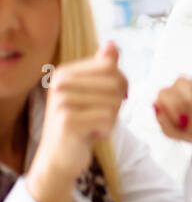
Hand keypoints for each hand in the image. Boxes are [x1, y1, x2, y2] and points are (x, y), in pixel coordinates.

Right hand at [27, 43, 127, 201]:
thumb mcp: (94, 93)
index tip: (111, 98)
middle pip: (116, 85)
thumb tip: (112, 45)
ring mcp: (61, 102)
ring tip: (93, 125)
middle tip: (99, 116)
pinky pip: (107, 119)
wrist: (60, 157)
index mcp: (65, 72)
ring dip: (111, 119)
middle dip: (117, 104)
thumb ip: (103, 69)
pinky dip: (106, 130)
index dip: (121, 85)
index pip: (112, 68)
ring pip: (114, 103)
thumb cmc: (82, 122)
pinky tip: (92, 135)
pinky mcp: (68, 121)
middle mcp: (60, 83)